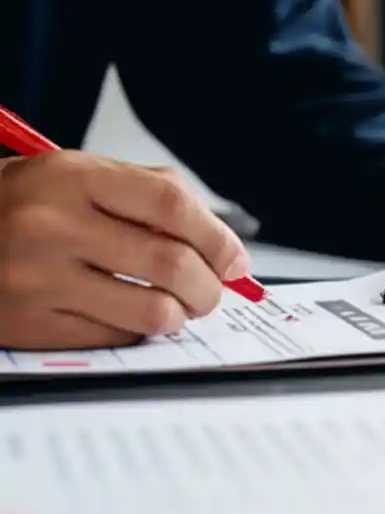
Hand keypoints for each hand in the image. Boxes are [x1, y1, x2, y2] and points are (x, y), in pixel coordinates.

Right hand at [0, 152, 248, 349]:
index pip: (171, 204)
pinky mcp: (30, 325)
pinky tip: (128, 314)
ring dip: (180, 314)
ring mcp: (37, 279)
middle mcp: (51, 226)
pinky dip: (137, 331)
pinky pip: (115, 338)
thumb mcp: (74, 175)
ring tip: (177, 305)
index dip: (217, 237)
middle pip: (171, 263)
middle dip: (209, 285)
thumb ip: (146, 194)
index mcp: (70, 177)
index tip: (234, 258)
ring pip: (152, 311)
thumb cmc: (21, 206)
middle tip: (212, 290)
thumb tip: (221, 242)